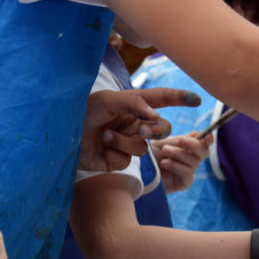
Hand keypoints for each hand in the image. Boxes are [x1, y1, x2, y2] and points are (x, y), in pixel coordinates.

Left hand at [80, 87, 200, 171]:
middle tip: (143, 130)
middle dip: (155, 131)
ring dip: (123, 141)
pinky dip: (114, 153)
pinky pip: (127, 160)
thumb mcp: (106, 100)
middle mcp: (136, 124)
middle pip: (162, 129)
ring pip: (143, 147)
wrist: (62, 136)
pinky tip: (100, 149)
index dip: (180, 98)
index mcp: (135, 105)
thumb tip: (154, 115)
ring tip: (104, 136)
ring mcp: (128, 142)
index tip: (196, 99)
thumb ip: (133, 104)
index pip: (163, 99)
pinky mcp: (119, 160)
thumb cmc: (82, 112)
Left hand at [152, 131, 211, 193]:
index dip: (209, 139)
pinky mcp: (184, 183)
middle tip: (180, 140)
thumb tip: (196, 134)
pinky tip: (164, 163)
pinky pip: (188, 173)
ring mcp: (188, 172)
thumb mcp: (162, 142)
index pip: (204, 144)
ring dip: (179, 154)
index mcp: (187, 148)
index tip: (207, 136)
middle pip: (204, 152)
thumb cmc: (149, 154)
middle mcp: (191, 160)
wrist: (137, 170)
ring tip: (164, 150)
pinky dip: (177, 166)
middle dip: (194, 145)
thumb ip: (178, 140)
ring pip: (194, 161)